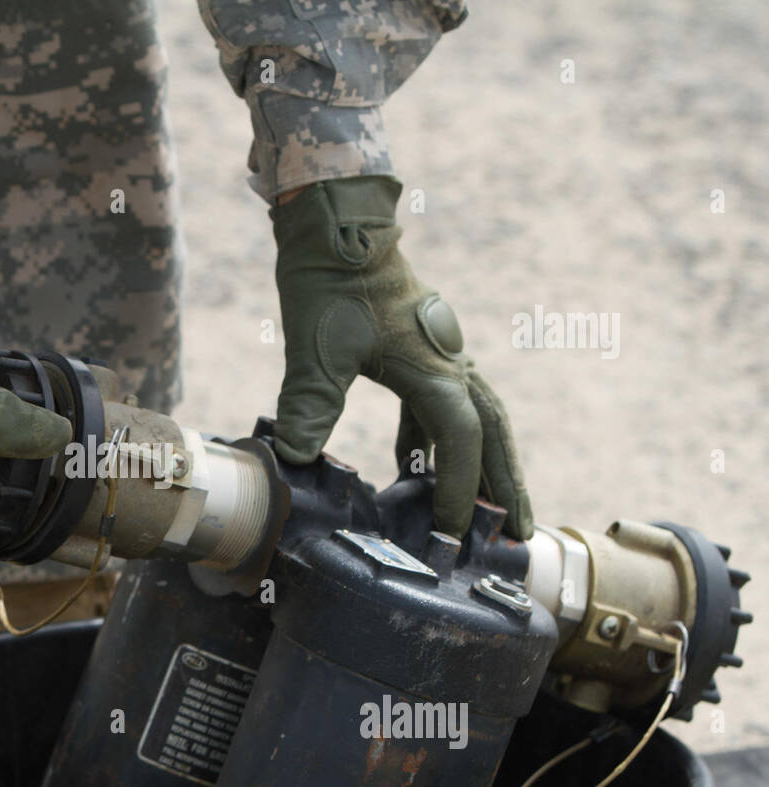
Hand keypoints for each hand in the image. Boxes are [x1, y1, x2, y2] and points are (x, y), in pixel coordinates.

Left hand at [271, 176, 532, 539]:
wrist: (336, 223)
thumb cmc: (329, 279)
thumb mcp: (315, 346)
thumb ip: (309, 404)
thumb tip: (294, 460)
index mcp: (431, 366)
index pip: (460, 438)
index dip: (460, 487)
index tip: (452, 532)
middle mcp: (448, 361)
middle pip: (492, 432)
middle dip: (506, 485)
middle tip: (520, 534)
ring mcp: (437, 353)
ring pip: (476, 418)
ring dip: (484, 464)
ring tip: (486, 511)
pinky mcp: (418, 349)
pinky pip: (439, 404)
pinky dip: (434, 439)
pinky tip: (412, 466)